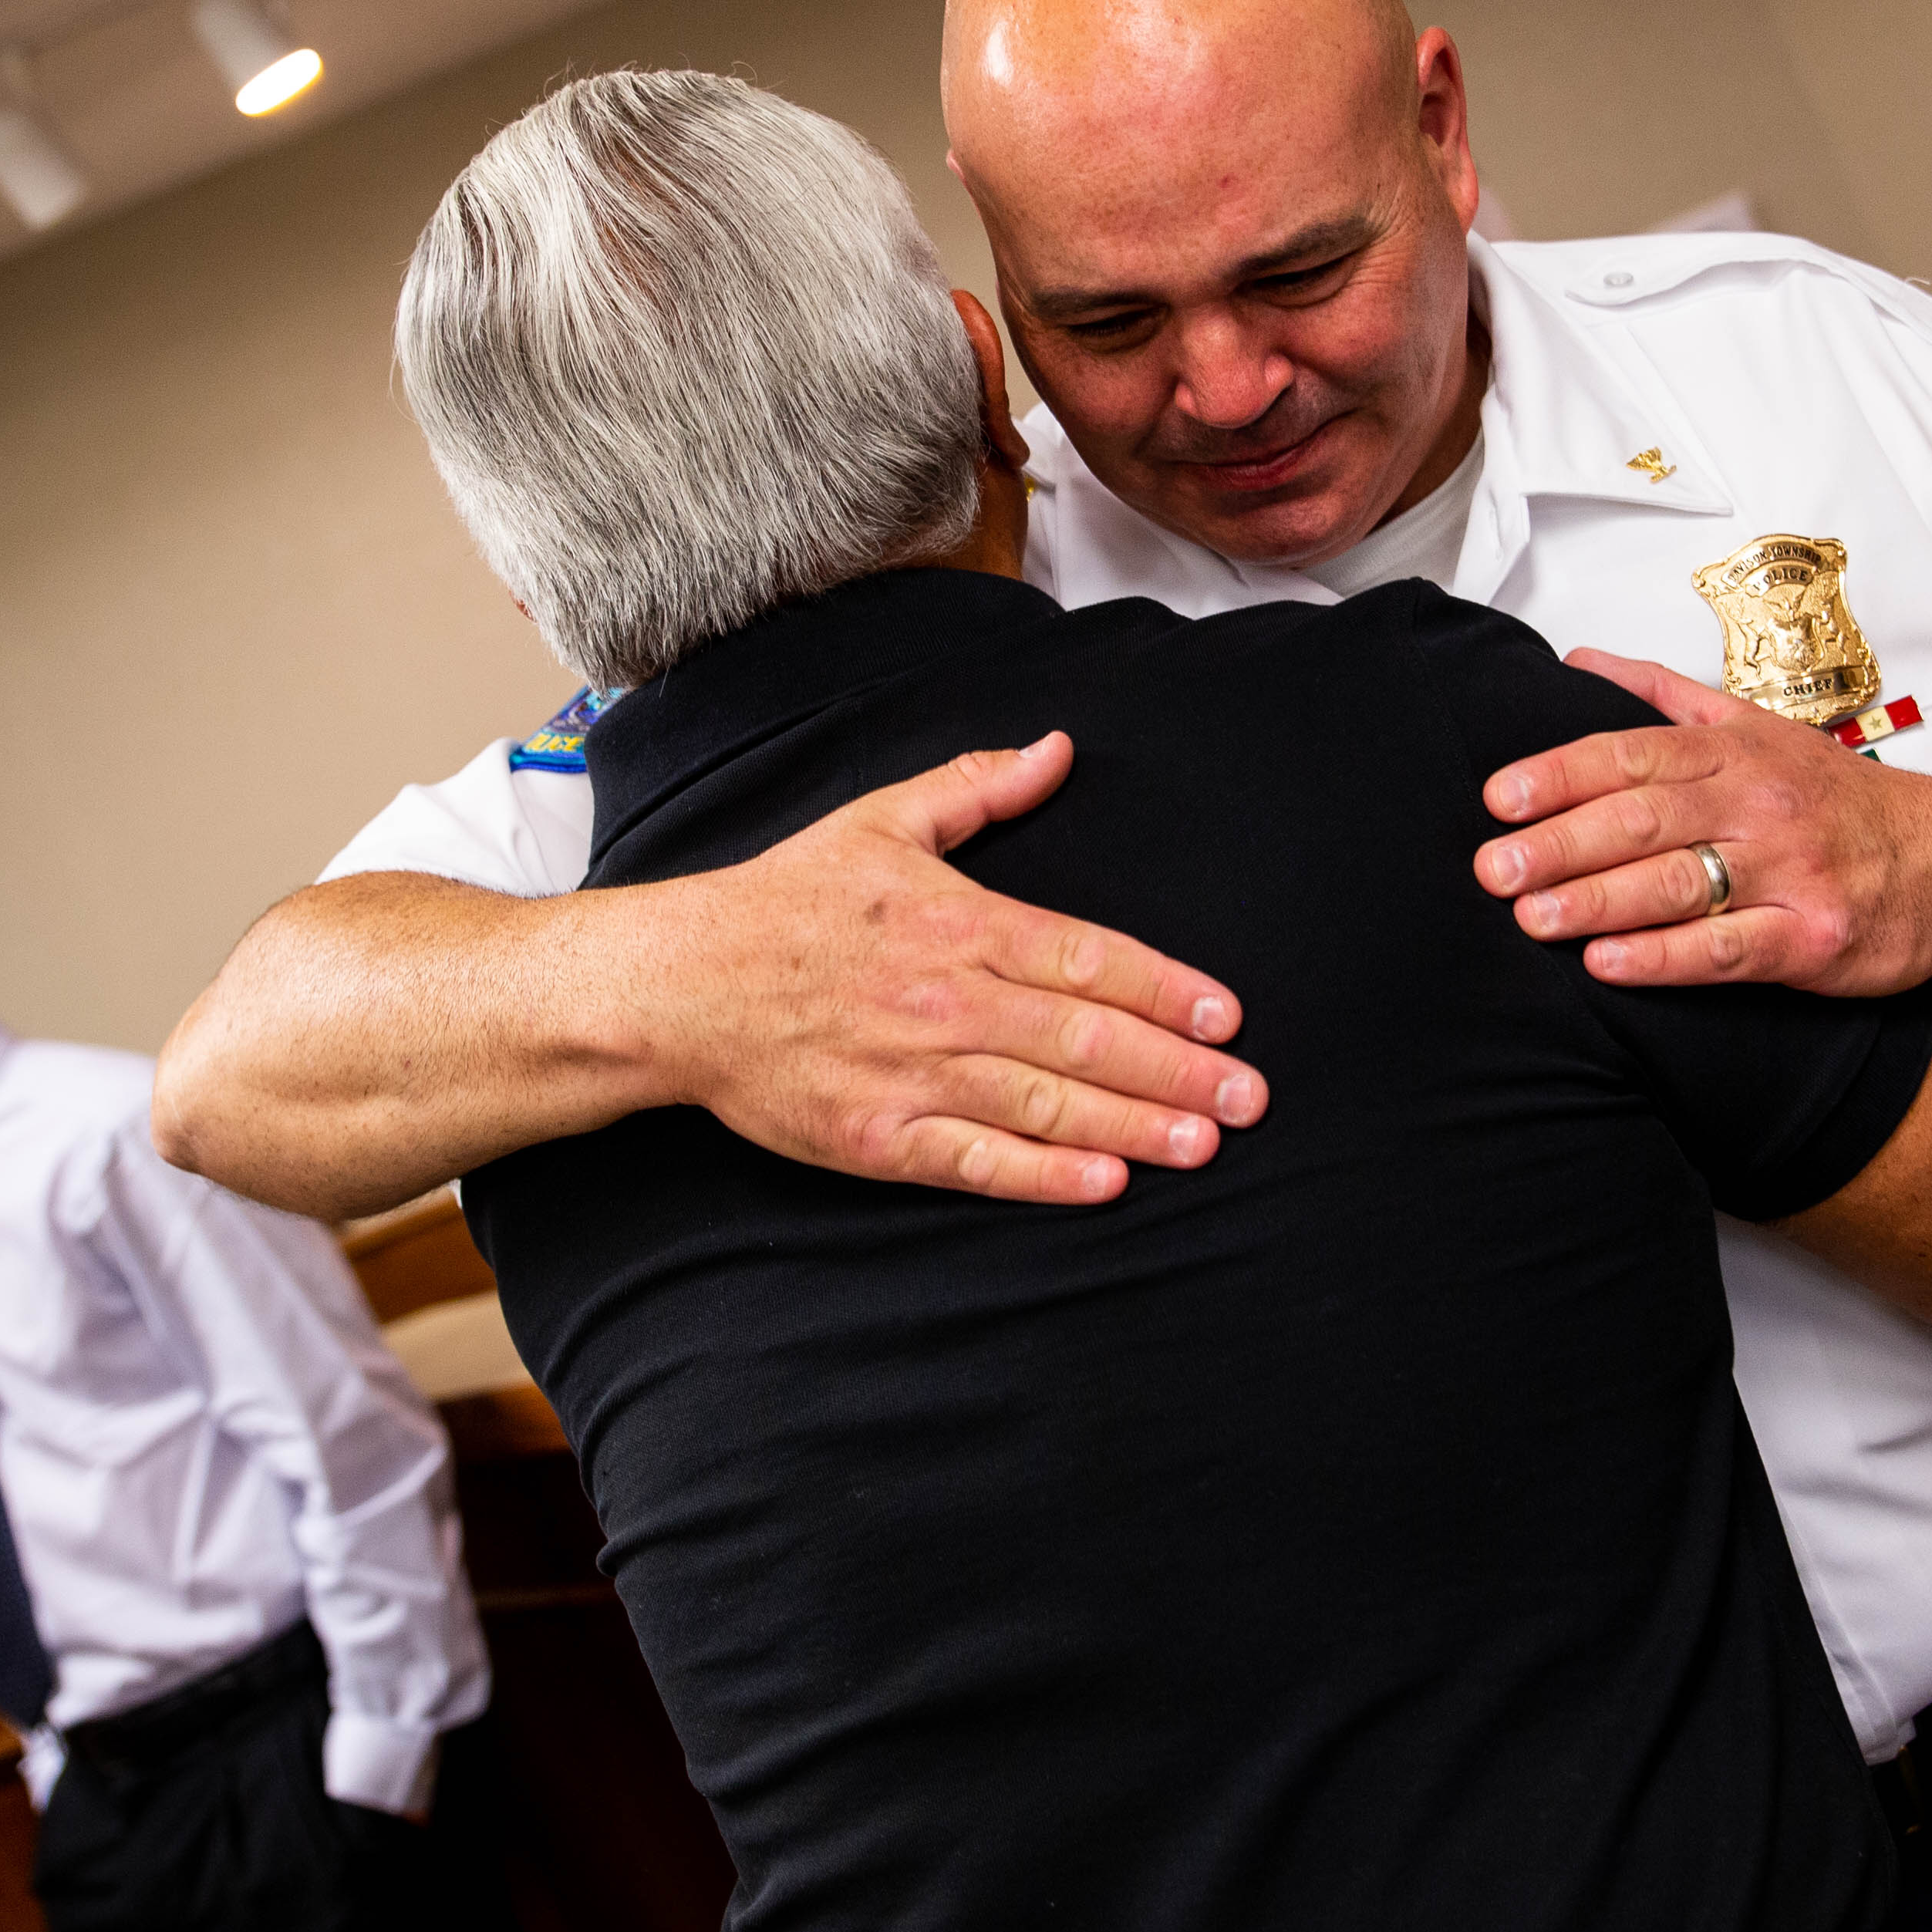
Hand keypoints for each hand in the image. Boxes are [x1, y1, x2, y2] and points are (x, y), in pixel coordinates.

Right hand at [637, 732, 1264, 1203]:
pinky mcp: (878, 1139)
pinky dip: (1044, 1175)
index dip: (1166, 991)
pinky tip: (1106, 1181)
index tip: (1228, 1016)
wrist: (681, 982)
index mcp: (960, 923)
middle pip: (1085, 1039)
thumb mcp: (882, 820)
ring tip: (1204, 1142)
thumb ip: (978, 789)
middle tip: (1249, 1097)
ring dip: (1135, 1125)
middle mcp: (948, 1001)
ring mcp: (913, 1075)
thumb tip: (1058, 749)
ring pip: (1046, 1104)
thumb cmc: (787, 900)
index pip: (1089, 959)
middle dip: (1178, 1070)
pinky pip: (977, 1163)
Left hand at [1473, 651, 1931, 994]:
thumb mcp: (1755, 726)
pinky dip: (1664, 958)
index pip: (1632, 752)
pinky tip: (1608, 965)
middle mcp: (1758, 804)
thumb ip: (1662, 695)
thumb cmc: (1836, 799)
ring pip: (1678, 883)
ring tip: (1530, 918)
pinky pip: (1728, 950)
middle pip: (1644, 818)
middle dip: (1561, 843)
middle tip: (1493, 867)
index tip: (1499, 796)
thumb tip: (1578, 659)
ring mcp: (1788, 872)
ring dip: (1597, 901)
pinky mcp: (1812, 938)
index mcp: (1735, 752)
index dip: (1561, 773)